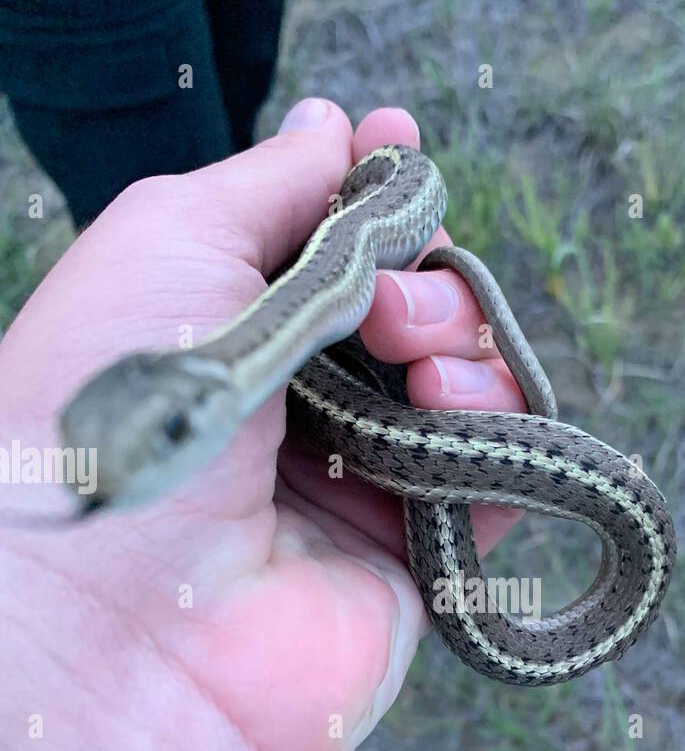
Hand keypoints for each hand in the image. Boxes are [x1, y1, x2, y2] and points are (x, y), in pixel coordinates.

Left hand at [0, 100, 522, 750]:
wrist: (113, 621)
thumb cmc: (114, 409)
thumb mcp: (168, 244)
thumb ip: (269, 187)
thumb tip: (337, 129)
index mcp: (223, 335)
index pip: (329, 250)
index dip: (375, 198)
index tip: (400, 148)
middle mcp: (292, 411)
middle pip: (413, 311)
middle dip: (423, 275)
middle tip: (387, 302)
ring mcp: (356, 488)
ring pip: (467, 385)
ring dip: (463, 343)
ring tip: (419, 358)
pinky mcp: (414, 562)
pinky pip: (502, 480)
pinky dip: (504, 430)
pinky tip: (454, 411)